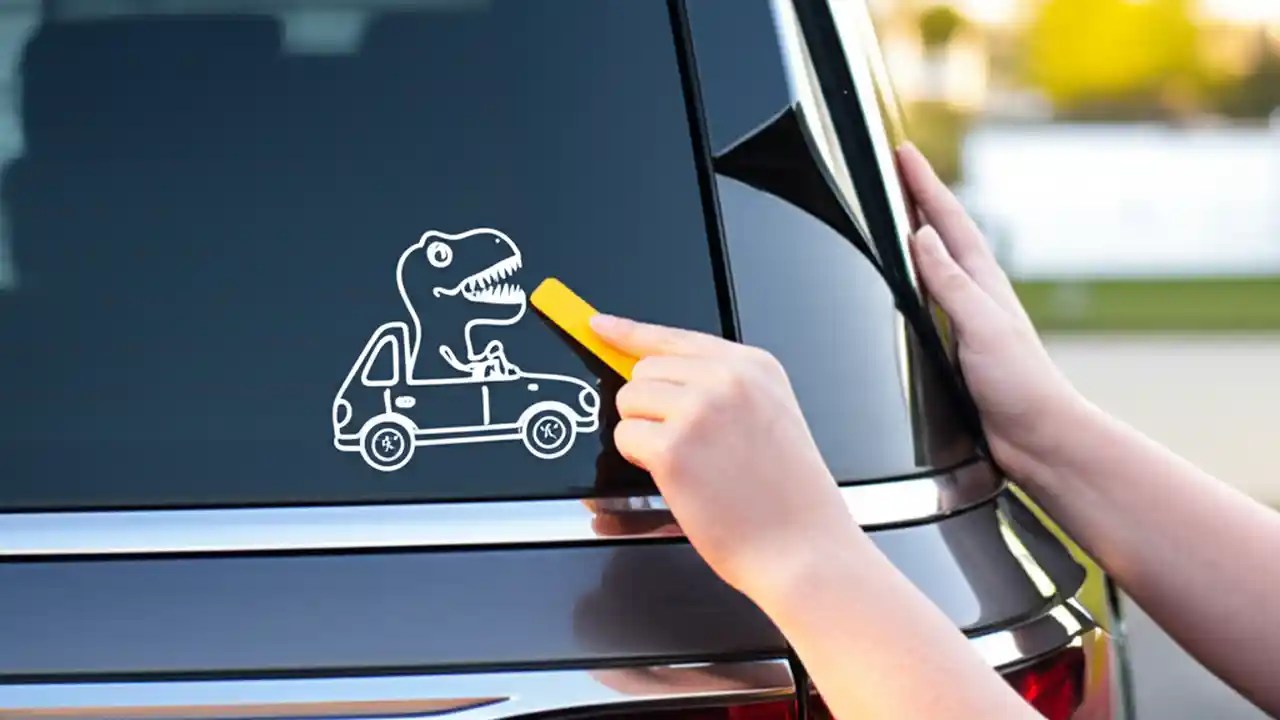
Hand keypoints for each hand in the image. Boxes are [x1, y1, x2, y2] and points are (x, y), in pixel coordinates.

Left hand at [588, 314, 863, 602]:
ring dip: (643, 433)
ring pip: (628, 401)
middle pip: (645, 370)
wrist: (805, 548)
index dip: (629, 332)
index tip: (600, 326)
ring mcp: (699, 411)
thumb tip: (650, 375)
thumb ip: (718, 390)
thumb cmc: (787, 498)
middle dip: (649, 406)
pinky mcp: (673, 448)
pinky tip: (676, 478)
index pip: (674, 336)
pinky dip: (639, 459)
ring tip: (686, 463)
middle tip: (681, 442)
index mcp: (754, 367)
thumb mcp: (769, 418)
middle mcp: (727, 380)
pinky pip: (625, 437)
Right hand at [898, 143, 1084, 483]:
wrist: (1037, 437)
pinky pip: (928, 297)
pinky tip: (904, 285)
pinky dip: (914, 277)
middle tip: (894, 168)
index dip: (923, 185)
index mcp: (982, 282)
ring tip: (893, 212)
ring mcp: (966, 318)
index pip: (947, 221)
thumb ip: (949, 282)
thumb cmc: (1019, 385)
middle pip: (941, 233)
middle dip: (918, 198)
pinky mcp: (957, 345)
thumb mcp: (981, 326)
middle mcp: (974, 293)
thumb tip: (922, 235)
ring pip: (935, 263)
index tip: (902, 152)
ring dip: (915, 234)